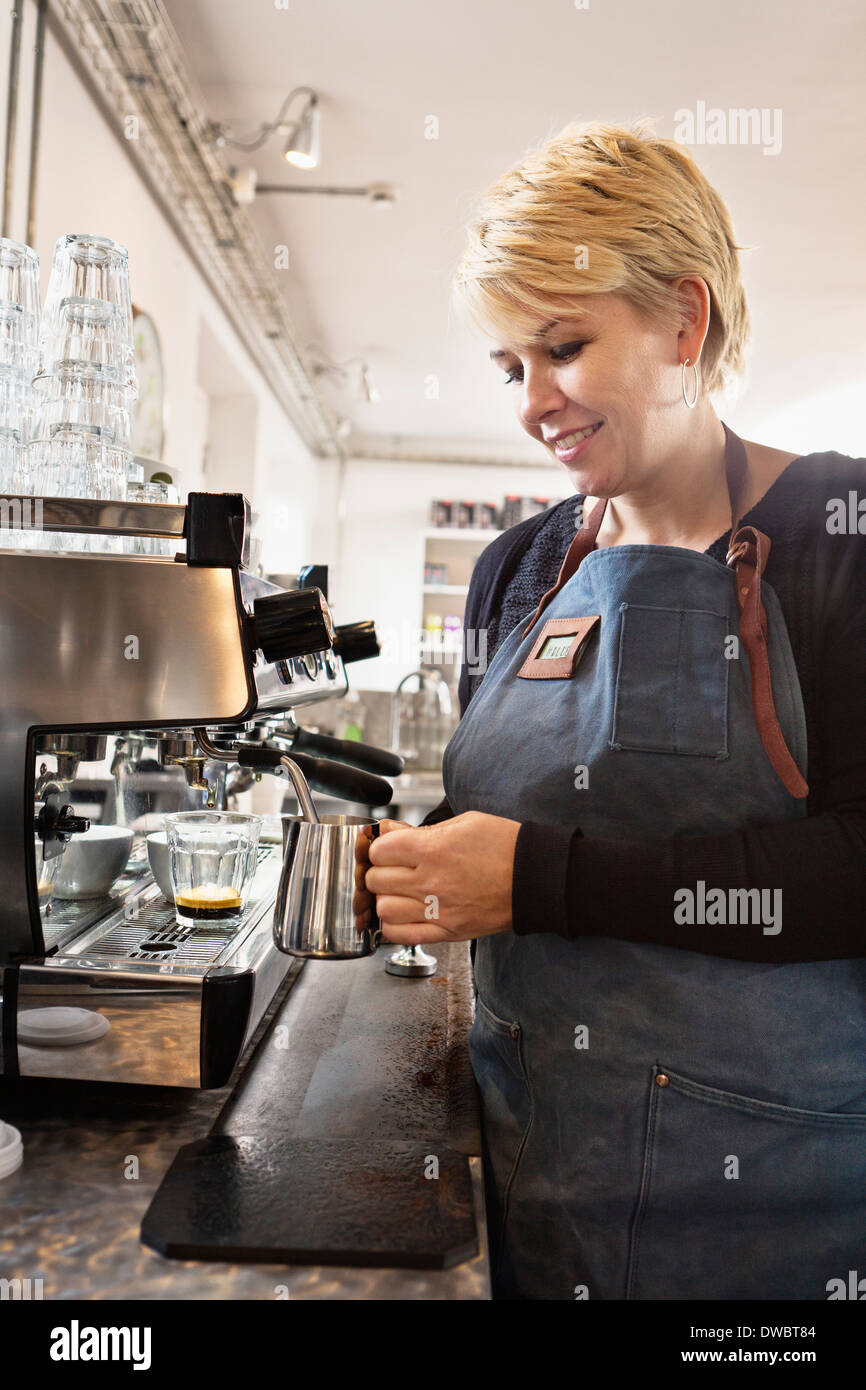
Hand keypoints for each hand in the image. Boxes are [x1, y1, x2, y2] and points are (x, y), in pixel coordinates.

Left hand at [363, 811, 520, 944]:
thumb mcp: (463, 823)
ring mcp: (438, 910)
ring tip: (400, 891)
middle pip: (376, 880)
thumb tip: (389, 832)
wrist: (535, 878)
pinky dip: (395, 925)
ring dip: (387, 898)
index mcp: (434, 849)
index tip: (389, 848)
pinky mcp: (447, 931)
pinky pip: (402, 935)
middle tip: (392, 868)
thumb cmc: (505, 847)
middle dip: (380, 871)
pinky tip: (405, 913)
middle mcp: (432, 881)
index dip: (381, 846)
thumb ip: (422, 829)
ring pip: (384, 909)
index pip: (380, 850)